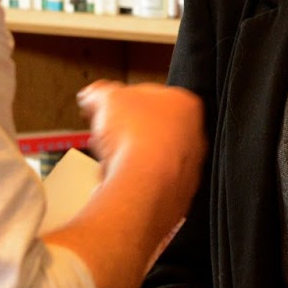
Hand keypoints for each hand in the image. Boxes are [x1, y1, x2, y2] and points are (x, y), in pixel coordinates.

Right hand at [77, 79, 204, 241]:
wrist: (142, 187)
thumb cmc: (136, 138)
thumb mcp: (107, 98)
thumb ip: (100, 92)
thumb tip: (93, 94)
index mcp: (185, 104)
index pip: (149, 95)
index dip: (121, 101)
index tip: (105, 107)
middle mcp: (193, 135)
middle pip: (149, 128)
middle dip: (123, 131)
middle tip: (103, 133)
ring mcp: (187, 167)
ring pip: (148, 157)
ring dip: (125, 157)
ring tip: (108, 158)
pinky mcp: (175, 195)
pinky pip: (146, 183)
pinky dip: (130, 181)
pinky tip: (116, 179)